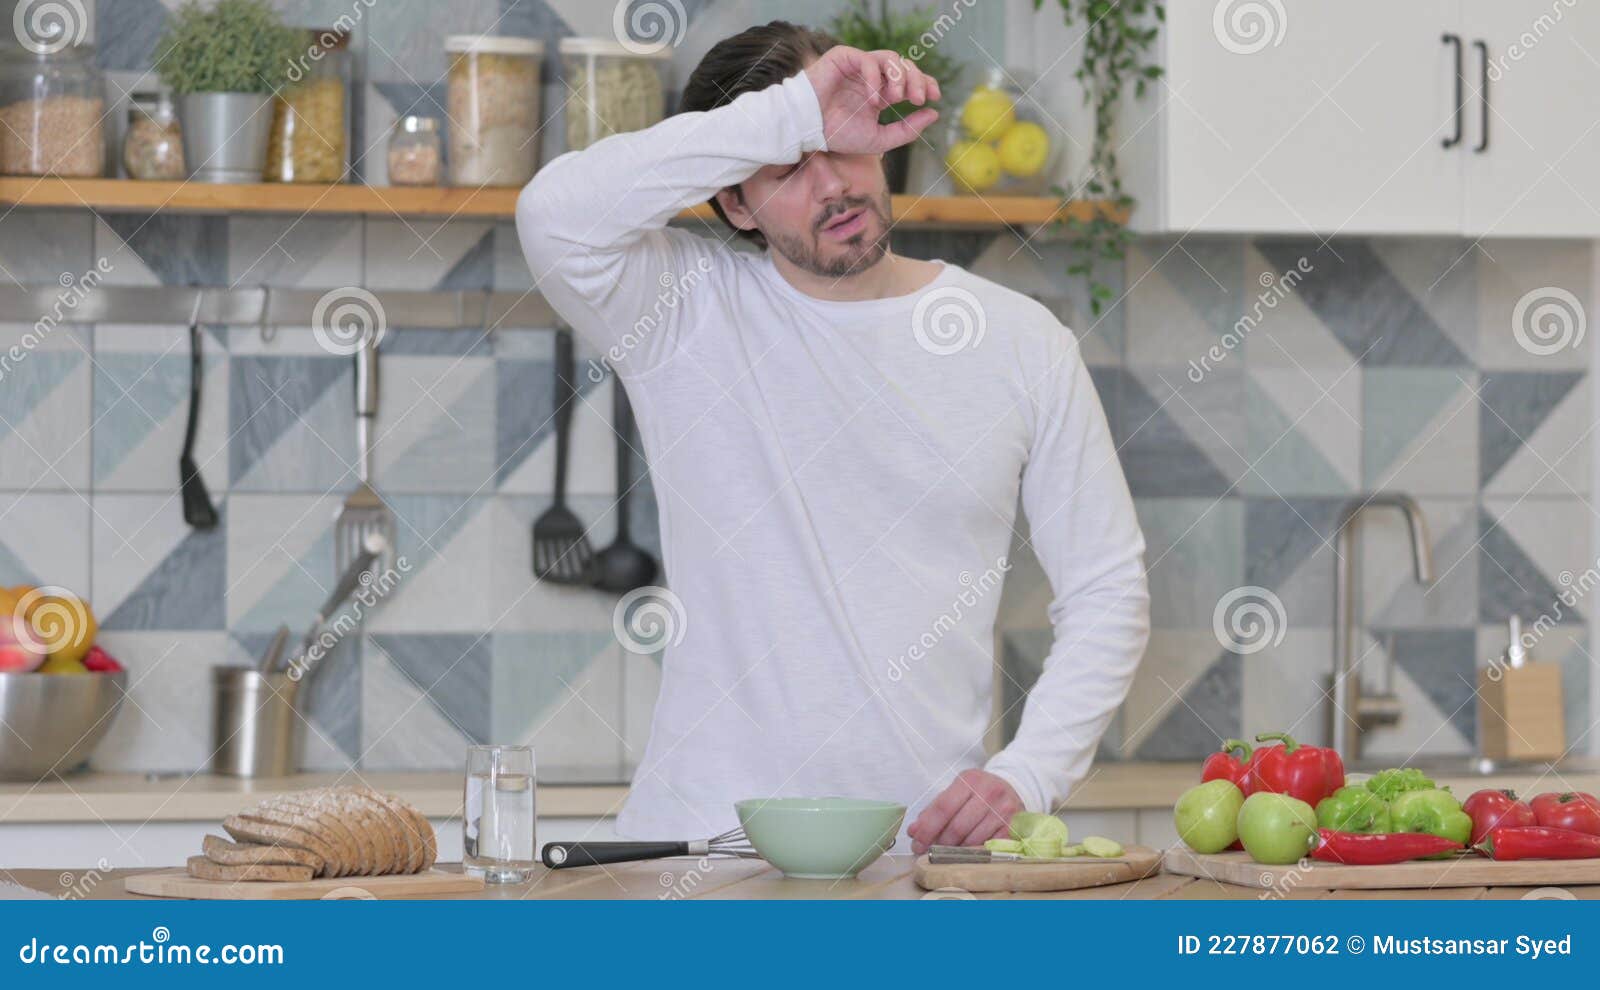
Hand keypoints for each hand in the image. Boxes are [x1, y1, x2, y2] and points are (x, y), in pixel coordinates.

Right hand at [804, 46, 940, 155]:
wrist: (807, 129)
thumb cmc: (838, 134)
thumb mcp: (879, 139)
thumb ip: (907, 130)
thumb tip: (934, 114)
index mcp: (881, 92)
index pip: (910, 80)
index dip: (925, 84)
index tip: (934, 98)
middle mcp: (872, 76)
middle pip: (905, 67)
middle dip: (917, 80)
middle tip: (918, 98)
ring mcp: (859, 65)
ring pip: (891, 58)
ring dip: (900, 77)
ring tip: (897, 98)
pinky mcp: (845, 57)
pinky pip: (868, 60)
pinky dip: (875, 78)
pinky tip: (873, 98)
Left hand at [907, 769, 1023, 854]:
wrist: (1012, 789)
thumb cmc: (978, 793)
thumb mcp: (956, 792)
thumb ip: (934, 810)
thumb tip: (913, 831)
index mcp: (970, 779)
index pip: (943, 807)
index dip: (927, 829)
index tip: (916, 843)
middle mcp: (989, 792)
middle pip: (957, 827)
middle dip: (939, 843)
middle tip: (929, 851)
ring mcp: (1004, 810)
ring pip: (973, 840)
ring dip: (957, 851)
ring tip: (948, 851)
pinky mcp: (1015, 826)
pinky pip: (990, 847)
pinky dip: (975, 853)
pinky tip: (968, 852)